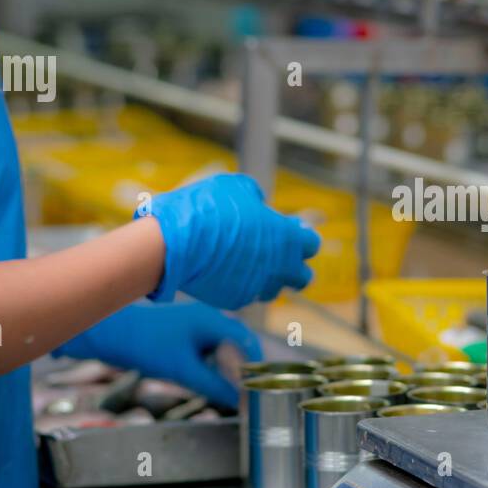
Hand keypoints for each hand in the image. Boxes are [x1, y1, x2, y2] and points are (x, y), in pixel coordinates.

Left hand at [56, 301, 260, 406]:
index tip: (258, 389)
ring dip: (230, 368)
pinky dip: (214, 365)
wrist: (110, 333)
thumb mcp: (182, 370)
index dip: (257, 366)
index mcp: (213, 321)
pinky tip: (210, 381)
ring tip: (232, 391)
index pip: (248, 342)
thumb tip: (239, 401)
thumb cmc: (146, 346)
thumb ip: (214, 385)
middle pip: (239, 344)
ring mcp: (195, 325)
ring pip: (224, 348)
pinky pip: (208, 349)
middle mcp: (208, 319)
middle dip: (245, 369)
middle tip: (248, 393)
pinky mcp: (183, 334)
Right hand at [143, 174, 320, 309]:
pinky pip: (245, 295)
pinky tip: (224, 272)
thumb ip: (254, 197)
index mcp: (286, 238)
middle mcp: (278, 267)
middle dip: (295, 268)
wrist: (176, 243)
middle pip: (302, 277)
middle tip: (280, 258)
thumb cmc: (207, 208)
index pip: (311, 244)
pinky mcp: (235, 300)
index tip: (292, 232)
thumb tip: (256, 202)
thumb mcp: (235, 187)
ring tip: (249, 265)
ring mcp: (257, 286)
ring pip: (273, 290)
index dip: (302, 238)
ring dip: (267, 279)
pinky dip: (239, 285)